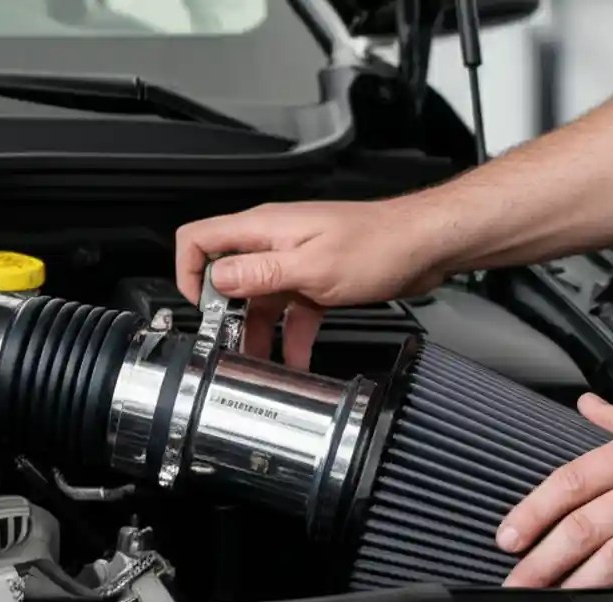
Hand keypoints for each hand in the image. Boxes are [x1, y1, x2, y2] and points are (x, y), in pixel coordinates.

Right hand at [174, 200, 451, 368]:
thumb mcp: (311, 267)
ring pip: (259, 300)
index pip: (199, 239)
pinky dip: (289, 335)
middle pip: (226, 275)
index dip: (187, 272)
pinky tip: (294, 357)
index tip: (199, 307)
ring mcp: (294, 259)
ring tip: (257, 361)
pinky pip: (290, 310)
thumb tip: (216, 279)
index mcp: (264, 229)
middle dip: (222, 312)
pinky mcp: (315, 277)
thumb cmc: (379, 244)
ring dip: (256, 331)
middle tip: (226, 342)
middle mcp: (274, 241)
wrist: (424, 245)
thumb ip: (258, 274)